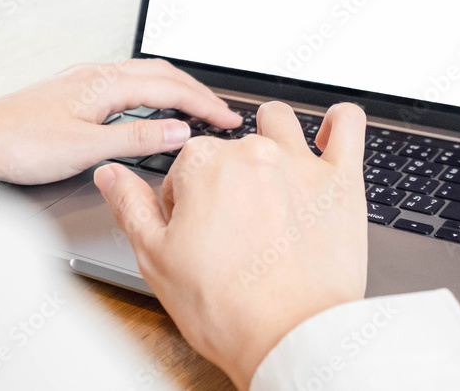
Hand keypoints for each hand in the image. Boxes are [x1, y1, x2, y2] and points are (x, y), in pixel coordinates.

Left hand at [0, 59, 241, 184]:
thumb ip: (137, 139)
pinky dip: (152, 93)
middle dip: (196, 91)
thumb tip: (180, 132)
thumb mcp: (86, 148)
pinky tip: (150, 107)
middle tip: (222, 112)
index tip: (229, 119)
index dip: (204, 104)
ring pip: (144, 76)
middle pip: (162, 74)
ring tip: (196, 107)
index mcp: (105, 84)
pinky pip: (126, 83)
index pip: (170, 89)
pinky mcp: (74, 92)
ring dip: (175, 89)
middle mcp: (97, 75)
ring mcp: (84, 81)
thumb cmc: (19, 144)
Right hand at [94, 101, 367, 389]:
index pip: (185, 166)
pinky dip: (340, 122)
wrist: (290, 338)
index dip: (186, 201)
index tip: (196, 230)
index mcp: (201, 165)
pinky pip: (349, 124)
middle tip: (232, 226)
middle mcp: (250, 153)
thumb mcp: (154, 259)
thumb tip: (111, 174)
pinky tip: (331, 135)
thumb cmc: (226, 307)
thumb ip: (130, 205)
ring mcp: (299, 163)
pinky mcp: (341, 180)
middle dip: (226, 178)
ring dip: (272, 136)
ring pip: (280, 122)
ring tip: (274, 174)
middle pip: (230, 148)